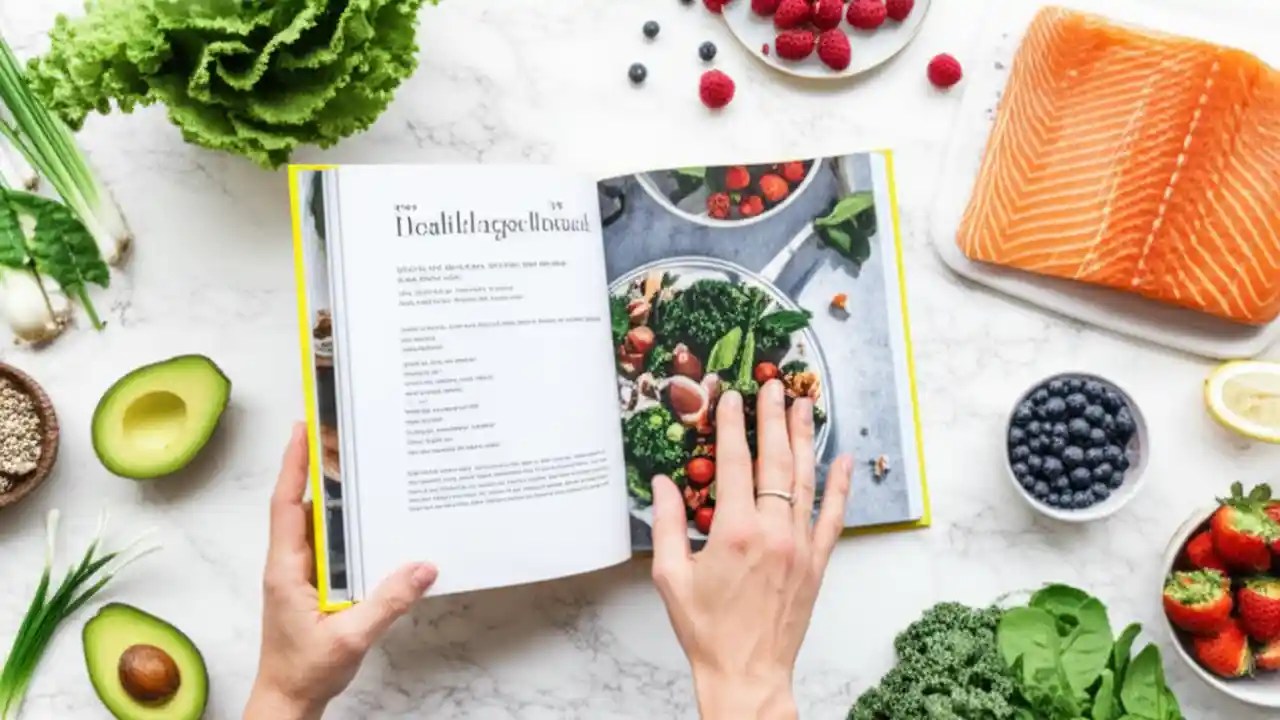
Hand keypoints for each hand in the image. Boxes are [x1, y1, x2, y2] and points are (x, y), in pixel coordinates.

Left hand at [245, 423, 438, 719]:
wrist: (287, 702)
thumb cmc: (306, 673)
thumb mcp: (350, 637)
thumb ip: (387, 602)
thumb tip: (424, 567)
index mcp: (287, 568)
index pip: (287, 504)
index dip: (294, 465)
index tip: (303, 428)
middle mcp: (289, 564)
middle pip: (298, 504)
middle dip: (314, 466)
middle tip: (338, 433)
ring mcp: (298, 575)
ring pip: (312, 524)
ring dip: (329, 495)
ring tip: (355, 466)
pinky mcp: (309, 586)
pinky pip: (324, 545)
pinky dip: (340, 524)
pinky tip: (363, 520)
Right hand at [650, 381, 852, 719]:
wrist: (747, 672)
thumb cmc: (707, 630)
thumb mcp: (670, 576)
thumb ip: (666, 524)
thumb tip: (662, 484)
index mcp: (735, 532)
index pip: (736, 462)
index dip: (733, 424)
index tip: (732, 397)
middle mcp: (774, 532)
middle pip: (775, 461)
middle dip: (773, 419)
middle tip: (772, 387)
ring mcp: (800, 546)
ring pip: (804, 480)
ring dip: (804, 439)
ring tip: (804, 406)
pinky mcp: (817, 563)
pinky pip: (833, 516)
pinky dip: (839, 486)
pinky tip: (842, 460)